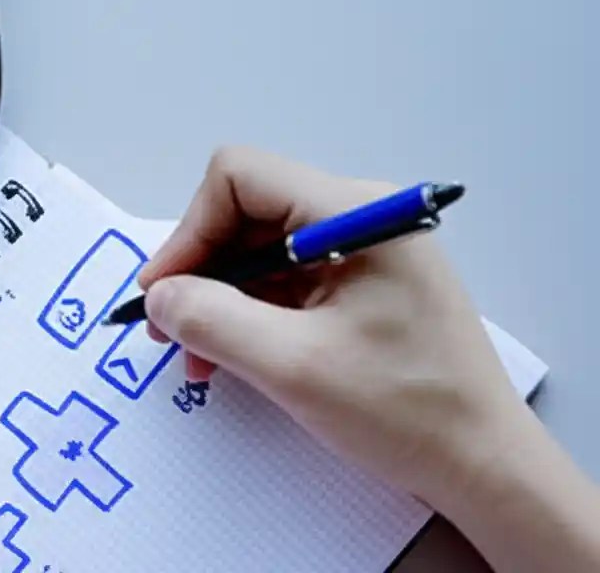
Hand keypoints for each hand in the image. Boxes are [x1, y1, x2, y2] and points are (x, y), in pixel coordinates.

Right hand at [137, 147, 599, 571]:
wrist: (483, 463)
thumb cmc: (404, 409)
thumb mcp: (294, 366)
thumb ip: (213, 321)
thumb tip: (158, 296)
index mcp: (354, 213)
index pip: (241, 178)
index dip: (190, 231)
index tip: (163, 293)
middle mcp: (359, 215)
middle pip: (246, 212)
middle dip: (200, 271)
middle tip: (168, 330)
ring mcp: (363, 249)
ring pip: (260, 250)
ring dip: (220, 300)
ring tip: (200, 358)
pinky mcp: (362, 284)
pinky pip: (286, 280)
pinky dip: (250, 314)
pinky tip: (234, 357)